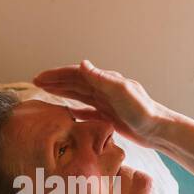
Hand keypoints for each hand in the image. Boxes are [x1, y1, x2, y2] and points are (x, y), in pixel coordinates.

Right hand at [32, 60, 167, 145]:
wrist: (158, 129)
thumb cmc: (142, 110)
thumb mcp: (120, 91)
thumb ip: (100, 78)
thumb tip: (82, 63)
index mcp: (105, 80)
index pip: (75, 74)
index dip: (56, 75)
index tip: (38, 78)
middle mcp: (104, 89)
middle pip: (74, 82)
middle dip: (55, 81)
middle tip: (35, 83)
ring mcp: (106, 103)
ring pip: (79, 95)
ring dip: (62, 92)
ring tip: (46, 93)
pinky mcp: (109, 116)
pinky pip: (88, 111)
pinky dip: (76, 110)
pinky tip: (68, 113)